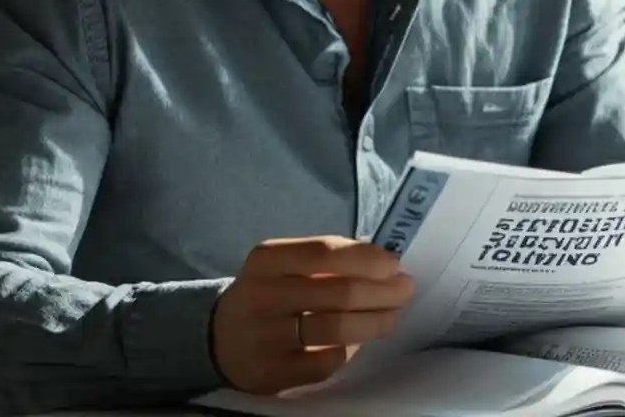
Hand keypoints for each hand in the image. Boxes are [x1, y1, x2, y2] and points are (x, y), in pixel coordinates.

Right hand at [210, 236, 414, 393]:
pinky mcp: (273, 373)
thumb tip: (383, 261)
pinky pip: (328, 361)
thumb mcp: (283, 265)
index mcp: (266, 260)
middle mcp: (262, 295)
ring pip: (337, 330)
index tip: (394, 264)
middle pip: (338, 292)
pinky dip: (351, 350)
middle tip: (404, 290)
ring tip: (392, 316)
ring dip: (376, 322)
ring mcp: (266, 337)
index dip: (366, 258)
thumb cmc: (269, 293)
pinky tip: (359, 342)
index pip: (324, 252)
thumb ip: (325, 258)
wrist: (220, 339)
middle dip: (382, 291)